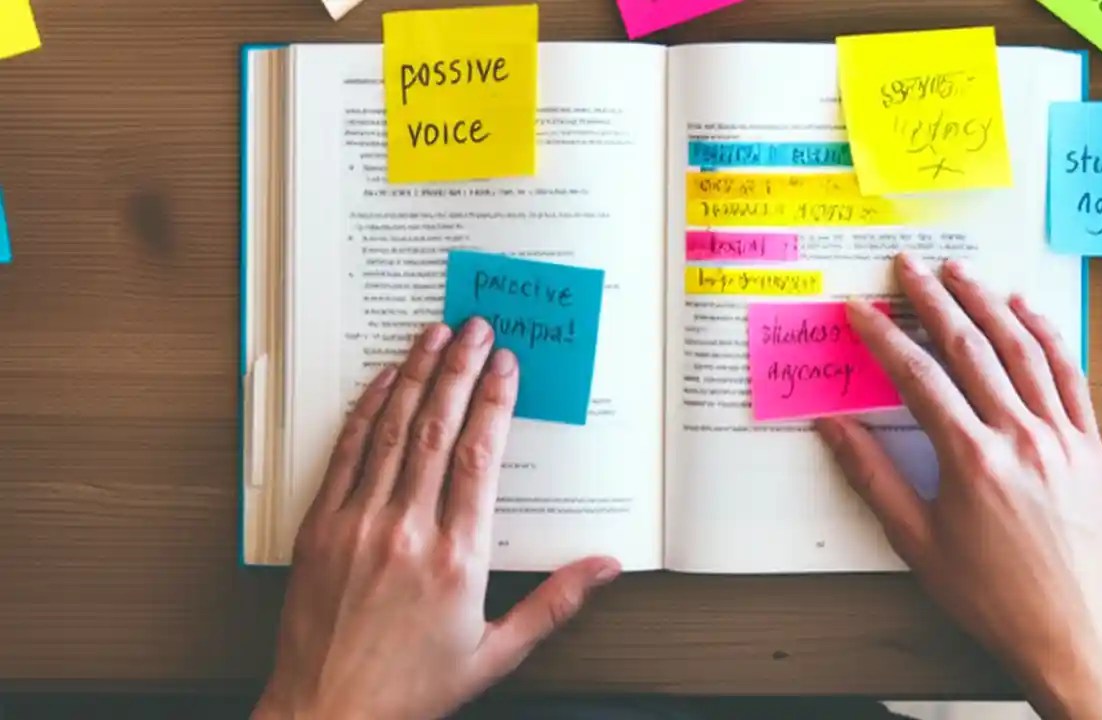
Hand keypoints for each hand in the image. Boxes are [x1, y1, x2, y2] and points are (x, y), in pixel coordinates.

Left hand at [253, 319, 620, 719]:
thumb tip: (604, 568)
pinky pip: (346, 454)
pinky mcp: (320, 528)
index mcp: (457, 559)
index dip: (495, 401)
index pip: (480, 457)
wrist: (326, 715)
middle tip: (475, 327)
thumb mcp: (495, 655)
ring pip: (392, 430)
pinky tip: (382, 382)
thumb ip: (553, 604)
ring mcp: (358, 524)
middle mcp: (408, 531)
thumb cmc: (409, 690)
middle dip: (458, 369)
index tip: (505, 365)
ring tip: (433, 335)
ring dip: (415, 375)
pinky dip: (366, 411)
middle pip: (437, 428)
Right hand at [817, 255, 1101, 719]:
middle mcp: (1020, 437)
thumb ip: (871, 477)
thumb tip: (832, 427)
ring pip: (1022, 350)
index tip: (859, 309)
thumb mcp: (916, 541)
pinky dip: (1048, 336)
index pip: (918, 376)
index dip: (883, 336)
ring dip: (988, 303)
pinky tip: (1027, 311)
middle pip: (970, 347)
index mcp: (972, 459)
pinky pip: (1071, 375)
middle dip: (933, 300)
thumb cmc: (990, 596)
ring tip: (961, 272)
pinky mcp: (1092, 447)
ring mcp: (1062, 437)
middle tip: (908, 266)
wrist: (1071, 631)